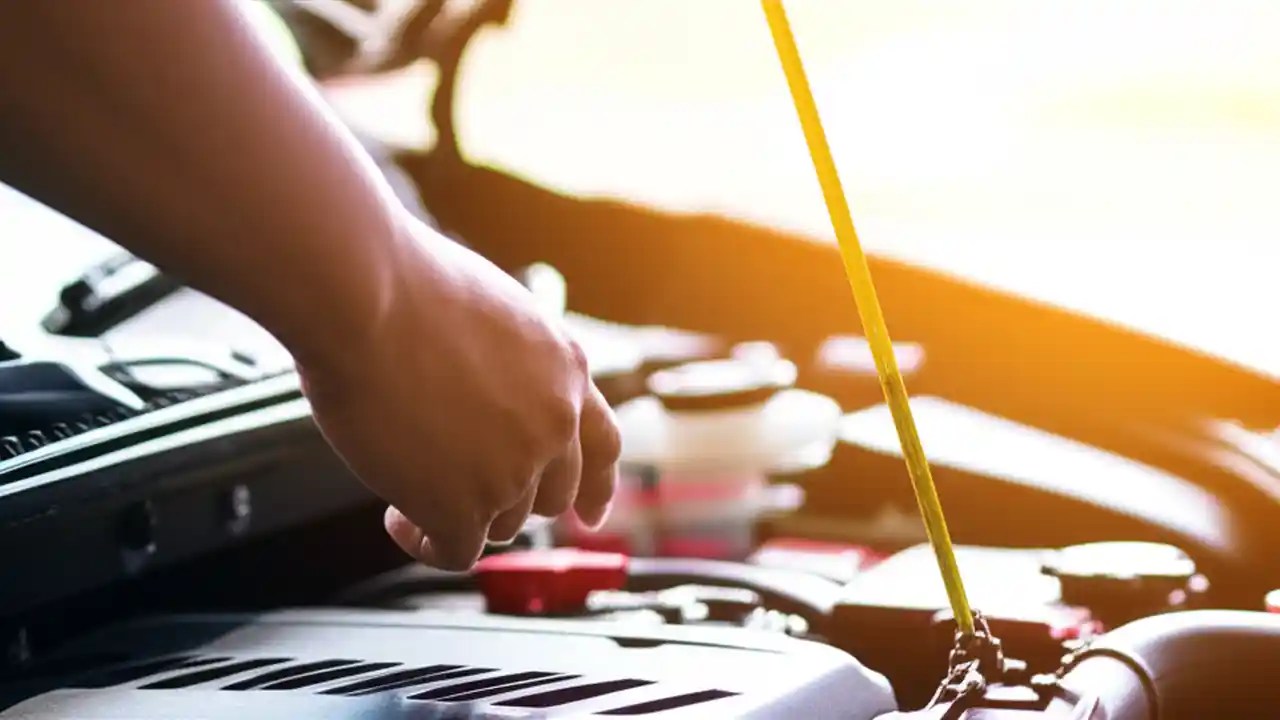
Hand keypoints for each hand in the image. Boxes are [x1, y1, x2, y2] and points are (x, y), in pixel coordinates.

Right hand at [296, 220, 619, 569]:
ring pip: (501, 524)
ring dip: (459, 512)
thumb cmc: (407, 287)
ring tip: (409, 482)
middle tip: (458, 486)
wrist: (367, 297)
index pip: (602, 446)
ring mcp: (513, 469)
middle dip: (508, 497)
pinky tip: (397, 519)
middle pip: (550, 496)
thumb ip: (513, 366)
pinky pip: (455, 552)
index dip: (597, 487)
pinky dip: (424, 543)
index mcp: (566, 370)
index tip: (591, 515)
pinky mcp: (461, 505)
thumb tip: (491, 399)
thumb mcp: (496, 315)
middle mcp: (552, 423)